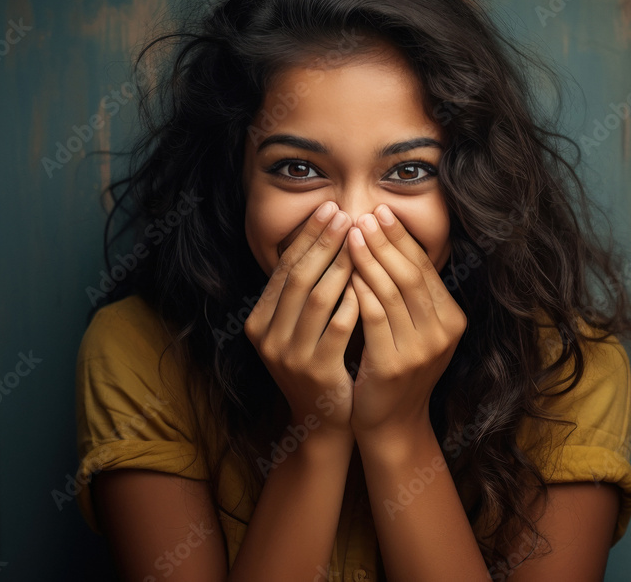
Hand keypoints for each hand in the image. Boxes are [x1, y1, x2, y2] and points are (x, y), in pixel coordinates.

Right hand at [243, 202, 359, 432]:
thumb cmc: (319, 364)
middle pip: (298, 277)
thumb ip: (305, 291)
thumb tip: (325, 234)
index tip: (329, 208)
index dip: (307, 236)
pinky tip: (370, 281)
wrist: (324, 421)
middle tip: (345, 214)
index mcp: (259, 322)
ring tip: (362, 240)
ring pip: (318, 298)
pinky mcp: (317, 371)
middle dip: (324, 242)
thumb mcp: (301, 328)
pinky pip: (339, 327)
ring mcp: (289, 356)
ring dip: (342, 264)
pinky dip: (355, 300)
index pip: (285, 268)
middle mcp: (267, 337)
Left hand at [346, 204, 466, 436]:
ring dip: (370, 258)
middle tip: (365, 213)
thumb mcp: (413, 329)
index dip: (402, 238)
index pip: (425, 268)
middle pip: (410, 274)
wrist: (391, 423)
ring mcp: (421, 351)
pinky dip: (359, 291)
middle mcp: (443, 333)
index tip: (381, 211)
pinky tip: (344, 272)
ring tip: (351, 234)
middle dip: (386, 241)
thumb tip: (389, 239)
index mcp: (452, 320)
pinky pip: (373, 317)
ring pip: (392, 291)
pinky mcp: (394, 364)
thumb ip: (409, 293)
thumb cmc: (394, 370)